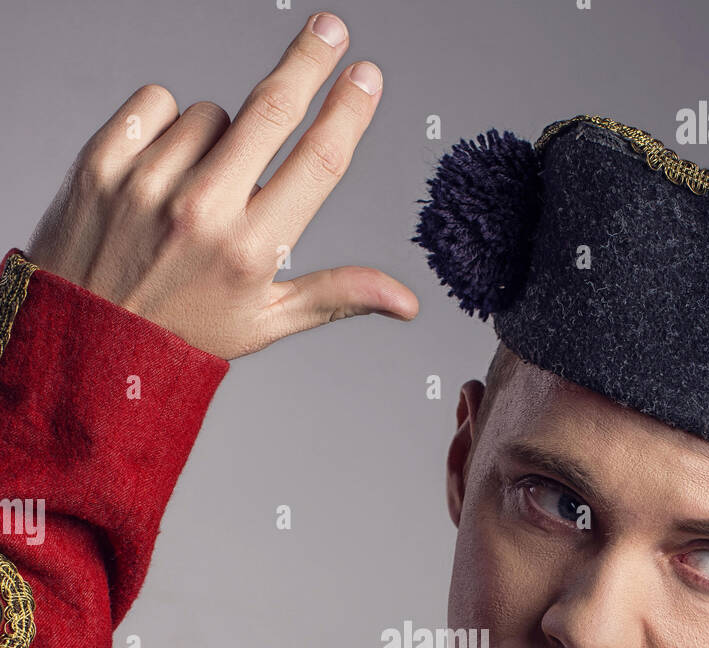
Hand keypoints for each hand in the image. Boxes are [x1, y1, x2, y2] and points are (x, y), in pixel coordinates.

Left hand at [25, 11, 418, 357]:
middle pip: (272, 109)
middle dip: (309, 61)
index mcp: (250, 252)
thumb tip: (406, 302)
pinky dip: (164, 125)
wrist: (85, 340)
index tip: (367, 74)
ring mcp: (148, 184)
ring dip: (216, 138)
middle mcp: (201, 213)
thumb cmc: (183, 334)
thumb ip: (336, 295)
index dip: (349, 110)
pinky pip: (157, 102)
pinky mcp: (103, 162)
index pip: (317, 162)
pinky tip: (159, 170)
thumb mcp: (262, 323)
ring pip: (212, 114)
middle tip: (332, 28)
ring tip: (195, 192)